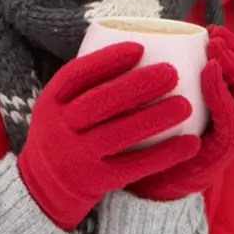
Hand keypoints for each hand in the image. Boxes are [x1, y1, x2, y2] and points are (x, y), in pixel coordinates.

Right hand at [17, 42, 200, 229]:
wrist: (42, 189)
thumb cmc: (66, 133)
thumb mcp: (60, 106)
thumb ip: (86, 83)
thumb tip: (138, 45)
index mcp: (50, 102)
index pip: (74, 76)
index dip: (106, 60)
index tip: (140, 47)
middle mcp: (58, 129)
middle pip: (98, 103)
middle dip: (137, 86)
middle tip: (171, 73)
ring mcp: (76, 157)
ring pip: (118, 135)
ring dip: (154, 118)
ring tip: (185, 105)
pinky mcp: (96, 182)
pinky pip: (134, 167)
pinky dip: (164, 155)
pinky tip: (190, 143)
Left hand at [130, 25, 233, 200]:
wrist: (158, 180)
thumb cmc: (169, 134)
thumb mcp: (183, 96)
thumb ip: (188, 72)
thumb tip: (174, 32)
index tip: (215, 29)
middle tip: (216, 37)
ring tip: (215, 50)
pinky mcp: (225, 150)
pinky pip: (233, 119)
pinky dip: (223, 92)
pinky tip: (209, 73)